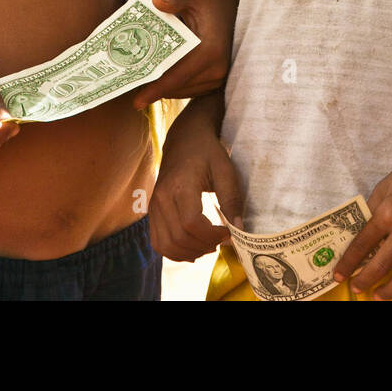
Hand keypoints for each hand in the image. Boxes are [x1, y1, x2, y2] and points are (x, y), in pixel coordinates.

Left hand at [132, 0, 237, 108]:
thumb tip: (156, 1)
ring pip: (183, 90)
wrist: (234, 5)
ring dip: (163, 87)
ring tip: (139, 80)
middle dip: (153, 87)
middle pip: (178, 87)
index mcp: (210, 50)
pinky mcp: (217, 79)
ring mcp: (219, 77)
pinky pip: (190, 88)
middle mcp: (218, 69)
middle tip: (128, 85)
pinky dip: (174, 84)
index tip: (136, 102)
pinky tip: (157, 76)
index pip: (178, 76)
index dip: (156, 89)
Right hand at [148, 102, 244, 261]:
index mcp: (180, 185)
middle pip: (178, 237)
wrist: (185, 139)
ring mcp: (154, 206)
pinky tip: (192, 248)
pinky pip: (158, 242)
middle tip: (222, 241)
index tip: (228, 233)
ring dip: (189, 253)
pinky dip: (174, 252)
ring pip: (166, 245)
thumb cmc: (207, 152)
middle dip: (203, 246)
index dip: (211, 235)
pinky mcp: (152, 212)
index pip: (191, 223)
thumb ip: (232, 199)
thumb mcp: (225, 169)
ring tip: (209, 246)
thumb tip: (238, 228)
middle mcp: (162, 198)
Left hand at [332, 149, 391, 298]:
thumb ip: (370, 211)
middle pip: (380, 264)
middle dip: (365, 279)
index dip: (348, 262)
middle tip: (355, 288)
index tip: (338, 274)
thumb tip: (356, 234)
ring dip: (388, 288)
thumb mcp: (383, 188)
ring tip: (377, 296)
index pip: (362, 245)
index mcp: (388, 213)